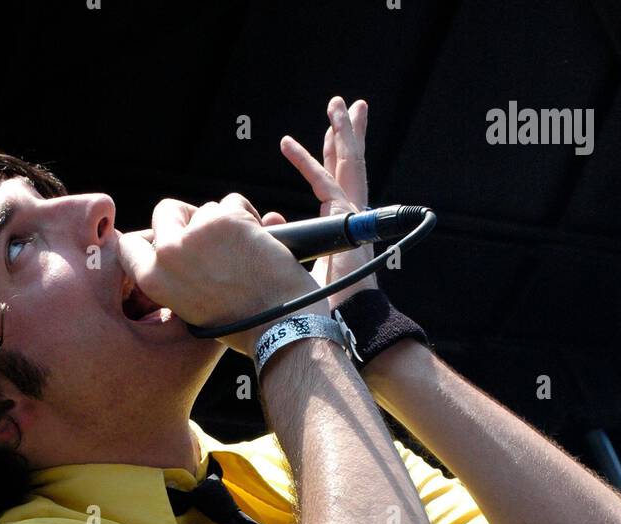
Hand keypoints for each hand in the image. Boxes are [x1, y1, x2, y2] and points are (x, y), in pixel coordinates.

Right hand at [118, 194, 327, 356]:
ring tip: (244, 254)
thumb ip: (176, 276)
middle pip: (166, 210)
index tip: (173, 238)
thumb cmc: (241, 323)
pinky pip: (233, 202)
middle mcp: (167, 254)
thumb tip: (176, 242)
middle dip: (189, 217)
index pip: (131, 244)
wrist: (279, 324)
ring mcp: (195, 234)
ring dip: (225, 222)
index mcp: (152, 281)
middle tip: (212, 238)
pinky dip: (249, 217)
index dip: (155, 237)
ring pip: (206, 208)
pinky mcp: (224, 219)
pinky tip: (260, 242)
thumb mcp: (190, 307)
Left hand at [273, 95, 379, 312]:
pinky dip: (309, 162)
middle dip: (347, 137)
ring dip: (345, 134)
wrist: (346, 320)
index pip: (332, 186)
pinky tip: (291, 144)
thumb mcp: (294, 267)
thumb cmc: (320, 307)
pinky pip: (327, 182)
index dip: (322, 162)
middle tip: (348, 108)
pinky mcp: (346, 221)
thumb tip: (268, 221)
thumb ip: (282, 241)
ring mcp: (352, 218)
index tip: (314, 142)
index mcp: (342, 229)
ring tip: (342, 105)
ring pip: (349, 166)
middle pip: (348, 169)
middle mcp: (351, 218)